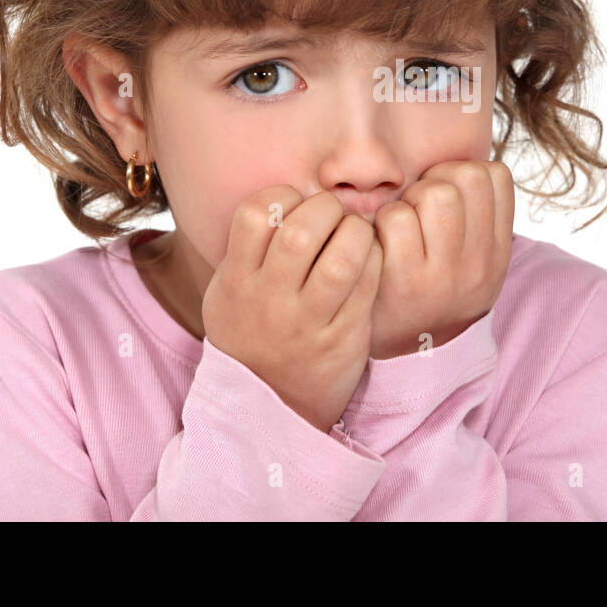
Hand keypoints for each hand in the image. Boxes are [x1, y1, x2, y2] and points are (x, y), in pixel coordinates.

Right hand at [201, 186, 381, 432]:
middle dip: (326, 208)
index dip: (283, 196)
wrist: (269, 409)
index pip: (257, 213)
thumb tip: (288, 196)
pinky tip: (370, 259)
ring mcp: (307, 323)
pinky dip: (375, 260)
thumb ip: (249, 250)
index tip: (295, 205)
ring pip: (342, 256)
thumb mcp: (230, 294)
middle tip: (334, 216)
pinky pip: (368, 284)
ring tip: (356, 235)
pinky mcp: (343, 340)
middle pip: (302, 229)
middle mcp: (268, 301)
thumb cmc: (254, 335)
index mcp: (236, 282)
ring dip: (357, 232)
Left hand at [369, 160, 514, 359]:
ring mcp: (442, 275)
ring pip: (432, 193)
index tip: (447, 197)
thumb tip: (459, 163)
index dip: (463, 173)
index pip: (495, 176)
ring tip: (400, 226)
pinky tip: (380, 243)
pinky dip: (380, 222)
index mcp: (497, 253)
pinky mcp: (402, 283)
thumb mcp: (474, 265)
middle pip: (464, 176)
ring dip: (407, 200)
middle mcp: (478, 264)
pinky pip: (394, 219)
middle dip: (433, 181)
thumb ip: (477, 218)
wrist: (407, 358)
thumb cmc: (433, 293)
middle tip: (417, 210)